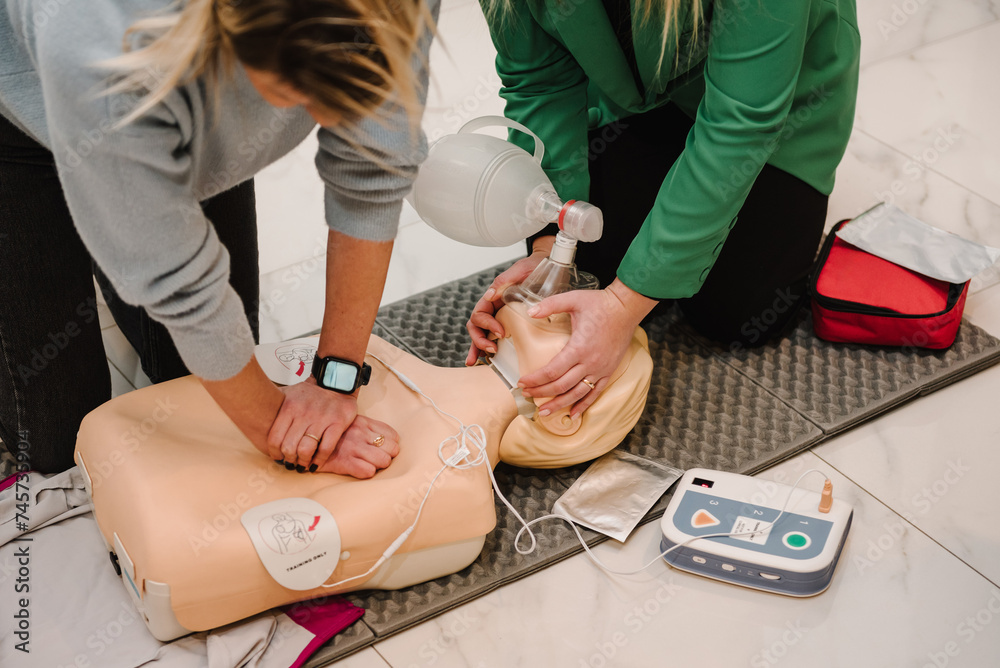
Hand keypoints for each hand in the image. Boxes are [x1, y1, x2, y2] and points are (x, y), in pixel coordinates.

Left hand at [265, 378, 358, 470]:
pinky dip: (319, 460)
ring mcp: (321, 418)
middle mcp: (303, 413)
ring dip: (303, 462)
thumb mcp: (289, 393)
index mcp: (289, 407)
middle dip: (289, 460)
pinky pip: (326, 448)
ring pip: (306, 450)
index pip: (275, 438)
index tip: (278, 457)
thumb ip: (275, 405)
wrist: (337, 382)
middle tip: (291, 463)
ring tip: (303, 465)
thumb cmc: (311, 393)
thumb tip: (255, 414)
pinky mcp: (337, 422)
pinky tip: (316, 464)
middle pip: (289, 447)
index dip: (274, 453)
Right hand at [315, 415, 400, 477]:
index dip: (391, 444)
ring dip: (379, 465)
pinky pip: (368, 471)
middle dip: (388, 455)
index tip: (384, 448)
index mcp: (364, 422)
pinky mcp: (344, 461)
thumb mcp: (350, 421)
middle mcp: (361, 434)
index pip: (393, 435)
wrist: (306, 439)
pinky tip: (360, 470)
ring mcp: (353, 447)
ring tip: (370, 465)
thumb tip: (387, 439)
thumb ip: (367, 427)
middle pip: (393, 449)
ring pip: (384, 460)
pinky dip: (367, 473)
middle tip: (378, 458)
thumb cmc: (330, 432)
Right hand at [465, 248, 548, 365]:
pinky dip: (487, 348)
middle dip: (479, 339)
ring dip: (478, 347)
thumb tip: (489, 295)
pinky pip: (495, 336)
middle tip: (492, 349)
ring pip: (482, 333)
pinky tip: (487, 359)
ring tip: (477, 360)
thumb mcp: (519, 270)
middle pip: (476, 326)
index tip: (500, 331)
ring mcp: (501, 316)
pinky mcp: (510, 322)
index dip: (486, 324)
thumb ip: (503, 281)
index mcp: (493, 297)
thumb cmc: (532, 266)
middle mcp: (494, 307)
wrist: (547, 264)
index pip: (479, 313)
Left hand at [518, 279, 657, 415]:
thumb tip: (529, 311)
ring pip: (577, 394)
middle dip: (541, 393)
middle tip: (527, 395)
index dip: (535, 379)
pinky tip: (574, 414)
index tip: (522, 382)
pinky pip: (595, 393)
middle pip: (561, 386)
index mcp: (578, 347)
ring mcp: (600, 369)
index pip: (551, 371)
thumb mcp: (573, 299)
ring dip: (559, 404)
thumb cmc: (600, 303)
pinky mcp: (609, 371)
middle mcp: (589, 363)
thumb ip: (550, 304)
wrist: (626, 308)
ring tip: (544, 412)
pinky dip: (584, 405)